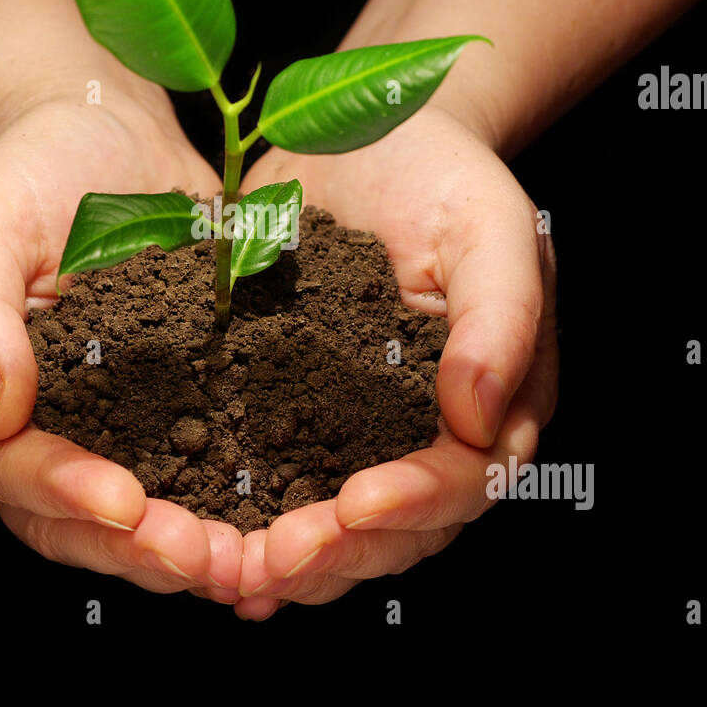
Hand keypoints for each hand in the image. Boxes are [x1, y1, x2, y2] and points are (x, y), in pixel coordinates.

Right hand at [0, 79, 246, 603]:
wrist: (106, 130)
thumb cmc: (32, 163)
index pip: (6, 466)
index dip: (65, 493)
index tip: (130, 505)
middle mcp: (19, 424)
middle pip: (65, 518)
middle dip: (135, 548)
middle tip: (209, 562)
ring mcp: (89, 422)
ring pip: (125, 517)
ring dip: (181, 547)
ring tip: (246, 564)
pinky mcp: (152, 409)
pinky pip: (180, 474)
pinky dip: (217, 506)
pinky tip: (269, 523)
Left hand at [231, 102, 558, 618]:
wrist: (362, 132)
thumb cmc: (442, 173)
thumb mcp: (490, 226)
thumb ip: (502, 318)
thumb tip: (480, 421)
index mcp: (496, 400)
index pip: (464, 479)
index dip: (414, 503)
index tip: (353, 505)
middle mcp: (431, 433)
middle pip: (398, 528)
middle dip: (337, 552)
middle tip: (271, 563)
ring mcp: (361, 431)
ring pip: (336, 526)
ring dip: (288, 559)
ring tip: (230, 574)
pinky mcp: (296, 413)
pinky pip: (276, 483)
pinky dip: (247, 523)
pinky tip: (205, 547)